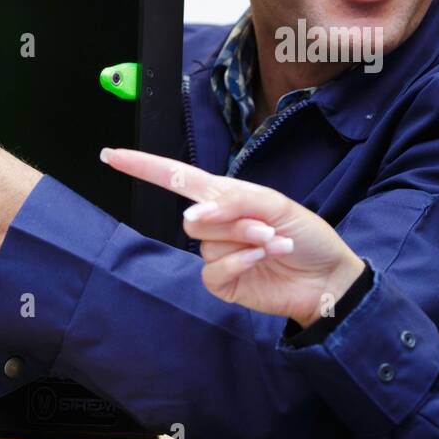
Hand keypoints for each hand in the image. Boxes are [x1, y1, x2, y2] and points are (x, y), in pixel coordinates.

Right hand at [101, 148, 364, 328]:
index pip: (176, 178)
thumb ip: (232, 201)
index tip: (111, 156)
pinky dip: (239, 264)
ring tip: (273, 244)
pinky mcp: (221, 283)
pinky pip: (212, 271)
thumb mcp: (274, 203)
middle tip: (267, 227)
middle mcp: (215, 224)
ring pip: (206, 244)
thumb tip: (189, 214)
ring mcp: (217, 255)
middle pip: (193, 217)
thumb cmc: (306, 234)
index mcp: (225, 197)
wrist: (327, 276)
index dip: (143, 166)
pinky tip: (261, 262)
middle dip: (233, 222)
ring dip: (244, 242)